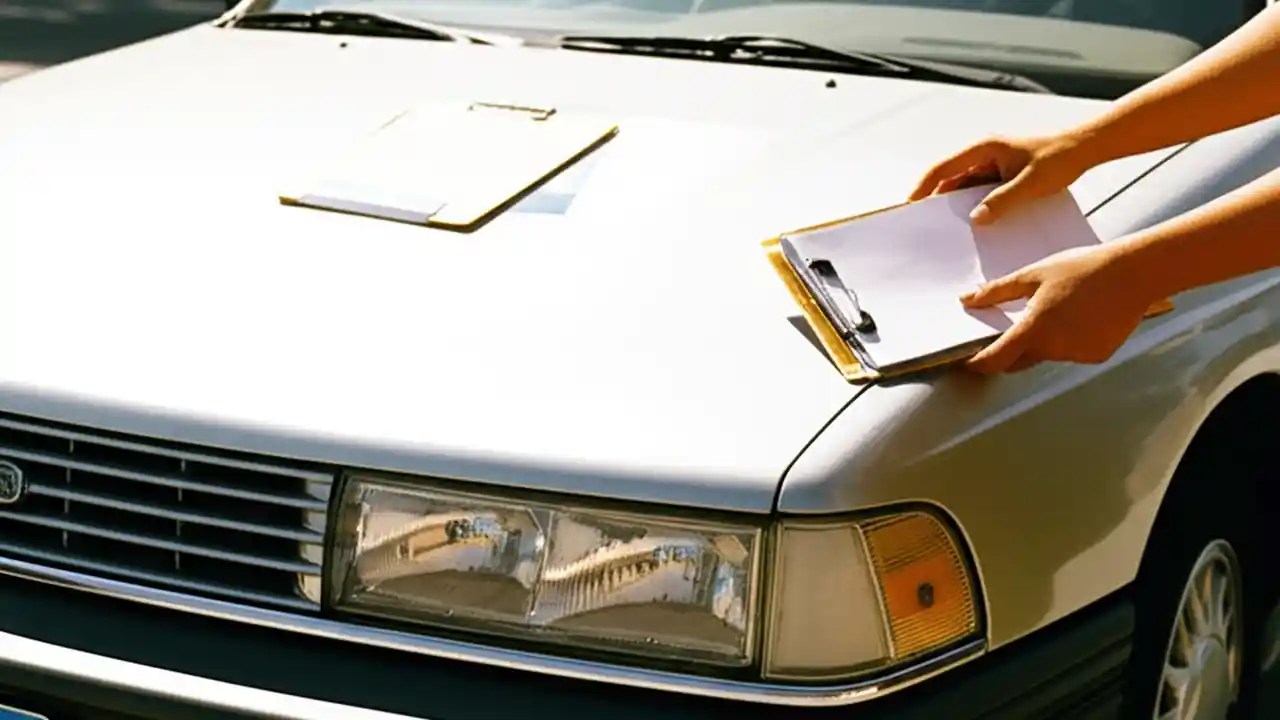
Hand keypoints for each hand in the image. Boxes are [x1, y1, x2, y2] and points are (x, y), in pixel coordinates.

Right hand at [909, 133, 1092, 224]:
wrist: (1084, 149)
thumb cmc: (1059, 157)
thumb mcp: (1031, 183)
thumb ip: (1002, 200)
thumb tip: (976, 219)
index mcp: (983, 149)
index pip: (942, 168)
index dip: (923, 187)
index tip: (911, 206)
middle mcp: (983, 155)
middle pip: (950, 180)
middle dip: (937, 201)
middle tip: (925, 224)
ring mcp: (992, 166)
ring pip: (965, 188)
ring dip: (958, 206)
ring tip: (948, 229)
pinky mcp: (1001, 176)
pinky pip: (981, 193)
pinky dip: (976, 207)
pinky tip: (976, 225)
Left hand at [960, 244, 1152, 372]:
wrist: (1133, 273)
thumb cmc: (1082, 268)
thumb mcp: (1033, 275)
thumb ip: (997, 291)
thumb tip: (967, 300)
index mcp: (1035, 330)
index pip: (996, 359)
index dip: (978, 363)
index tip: (968, 361)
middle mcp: (1055, 349)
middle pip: (1019, 360)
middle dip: (1008, 352)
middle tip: (1007, 331)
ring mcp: (1078, 355)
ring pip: (1047, 356)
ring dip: (1042, 343)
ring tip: (1057, 310)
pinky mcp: (1097, 356)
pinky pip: (1072, 354)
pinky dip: (1068, 342)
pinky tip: (1080, 317)